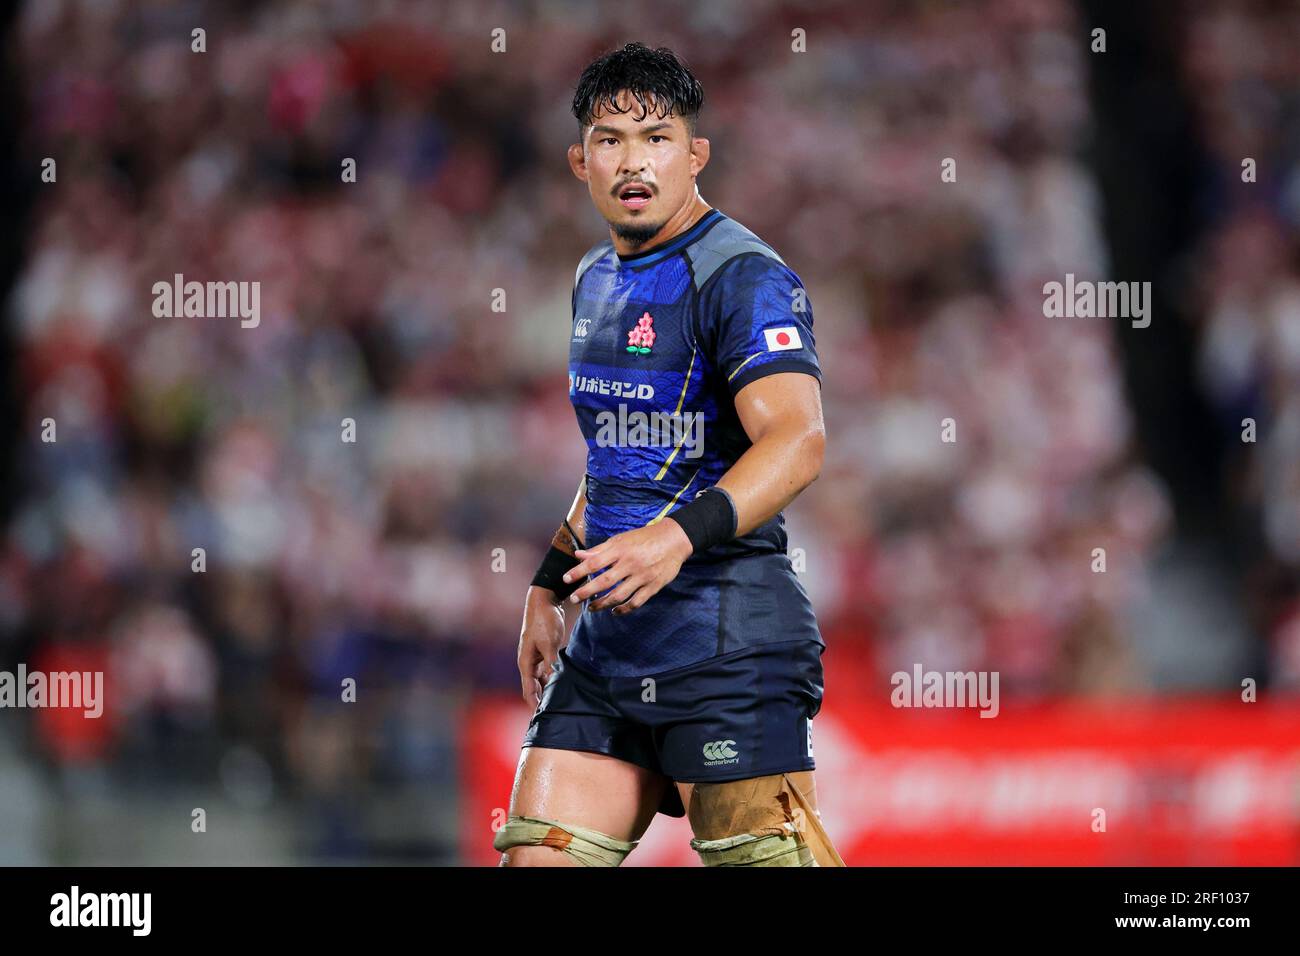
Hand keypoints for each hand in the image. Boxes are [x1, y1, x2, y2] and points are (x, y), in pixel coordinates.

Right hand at [517, 586, 566, 706]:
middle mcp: (529, 663)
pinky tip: (562, 685)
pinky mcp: (544, 653)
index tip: (541, 718)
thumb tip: (554, 680)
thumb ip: (551, 662)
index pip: (528, 690)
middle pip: (534, 688)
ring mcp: (536, 658)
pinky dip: (553, 678)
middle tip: (553, 715)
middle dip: (541, 701)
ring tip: (558, 704)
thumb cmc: (544, 621)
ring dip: (548, 690)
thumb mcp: (549, 642)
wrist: (544, 601)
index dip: (534, 704)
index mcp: (525, 662)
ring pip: (541, 680)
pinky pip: (548, 671)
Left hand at [563, 520, 693, 614]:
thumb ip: (599, 550)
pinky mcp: (653, 586)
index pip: (594, 562)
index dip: (578, 572)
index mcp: (621, 549)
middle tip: (574, 599)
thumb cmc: (644, 538)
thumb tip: (578, 555)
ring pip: (619, 595)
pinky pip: (636, 602)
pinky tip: (615, 611)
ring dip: (602, 604)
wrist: (674, 539)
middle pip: (604, 581)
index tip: (566, 579)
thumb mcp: (621, 539)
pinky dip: (624, 609)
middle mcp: (630, 563)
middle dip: (586, 592)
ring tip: (591, 607)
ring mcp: (642, 576)